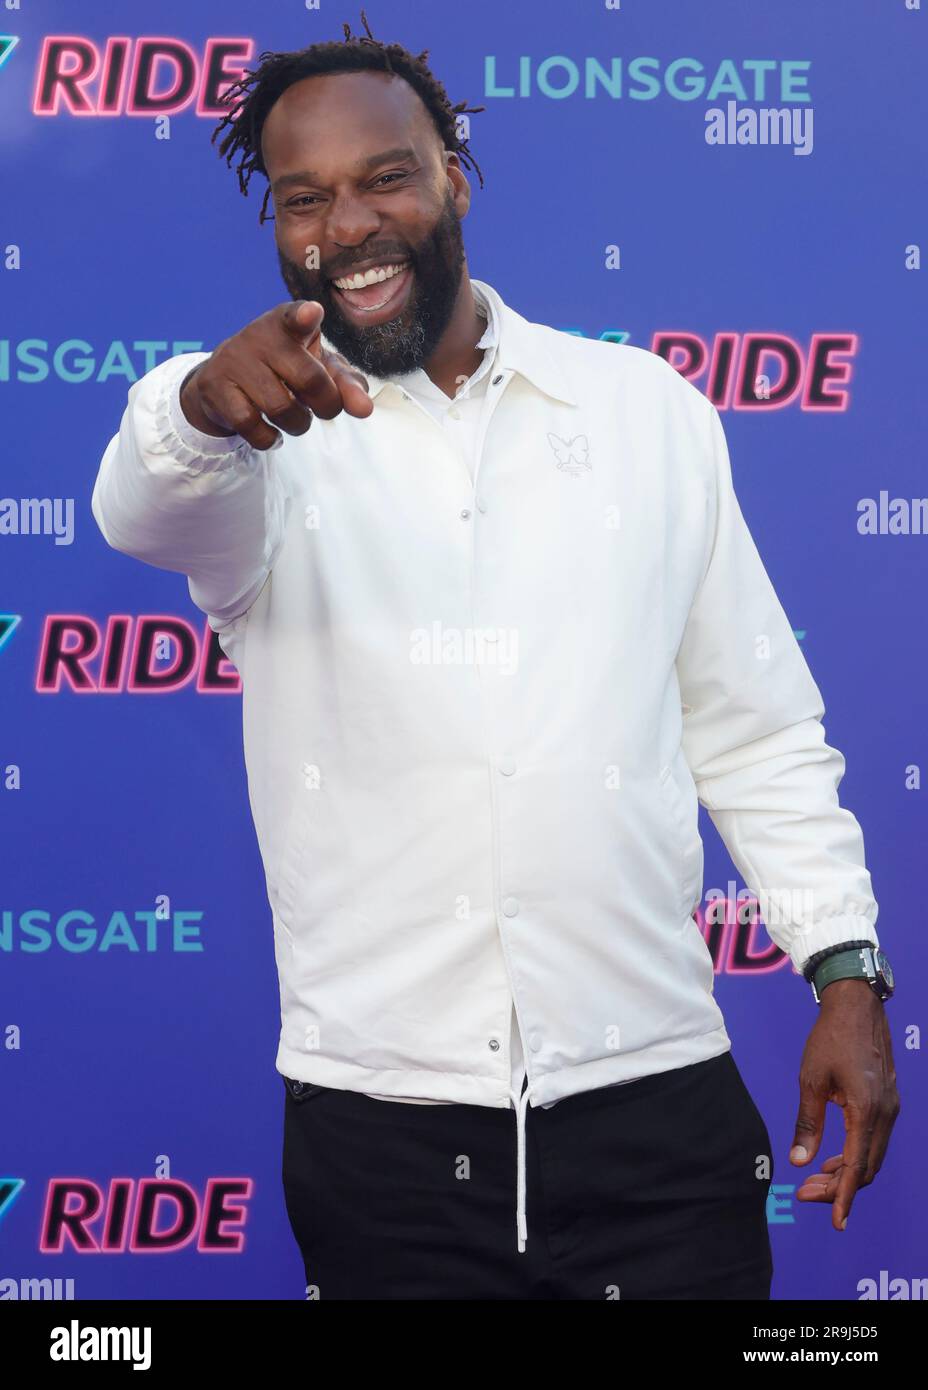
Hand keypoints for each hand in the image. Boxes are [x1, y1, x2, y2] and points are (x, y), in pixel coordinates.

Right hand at [180, 299, 372, 448]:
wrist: (224, 380)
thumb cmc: (283, 369)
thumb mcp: (317, 368)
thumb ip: (345, 384)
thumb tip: (364, 409)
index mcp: (288, 323)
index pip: (296, 315)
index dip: (304, 316)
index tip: (312, 313)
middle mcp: (259, 335)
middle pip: (308, 379)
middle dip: (326, 405)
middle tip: (325, 410)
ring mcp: (234, 360)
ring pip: (280, 408)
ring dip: (298, 425)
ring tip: (296, 419)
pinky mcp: (215, 387)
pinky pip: (250, 424)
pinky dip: (269, 439)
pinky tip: (272, 434)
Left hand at [791, 977, 899, 1229]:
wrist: (857, 1005)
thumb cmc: (830, 1038)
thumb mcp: (811, 1080)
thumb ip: (807, 1123)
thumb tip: (798, 1161)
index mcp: (867, 1111)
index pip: (857, 1167)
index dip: (844, 1197)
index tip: (836, 1223)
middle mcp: (886, 1114)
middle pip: (867, 1168)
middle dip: (838, 1187)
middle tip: (805, 1194)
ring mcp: (891, 1108)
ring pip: (872, 1156)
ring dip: (846, 1172)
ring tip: (815, 1179)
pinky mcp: (888, 1101)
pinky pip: (875, 1140)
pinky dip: (855, 1154)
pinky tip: (833, 1157)